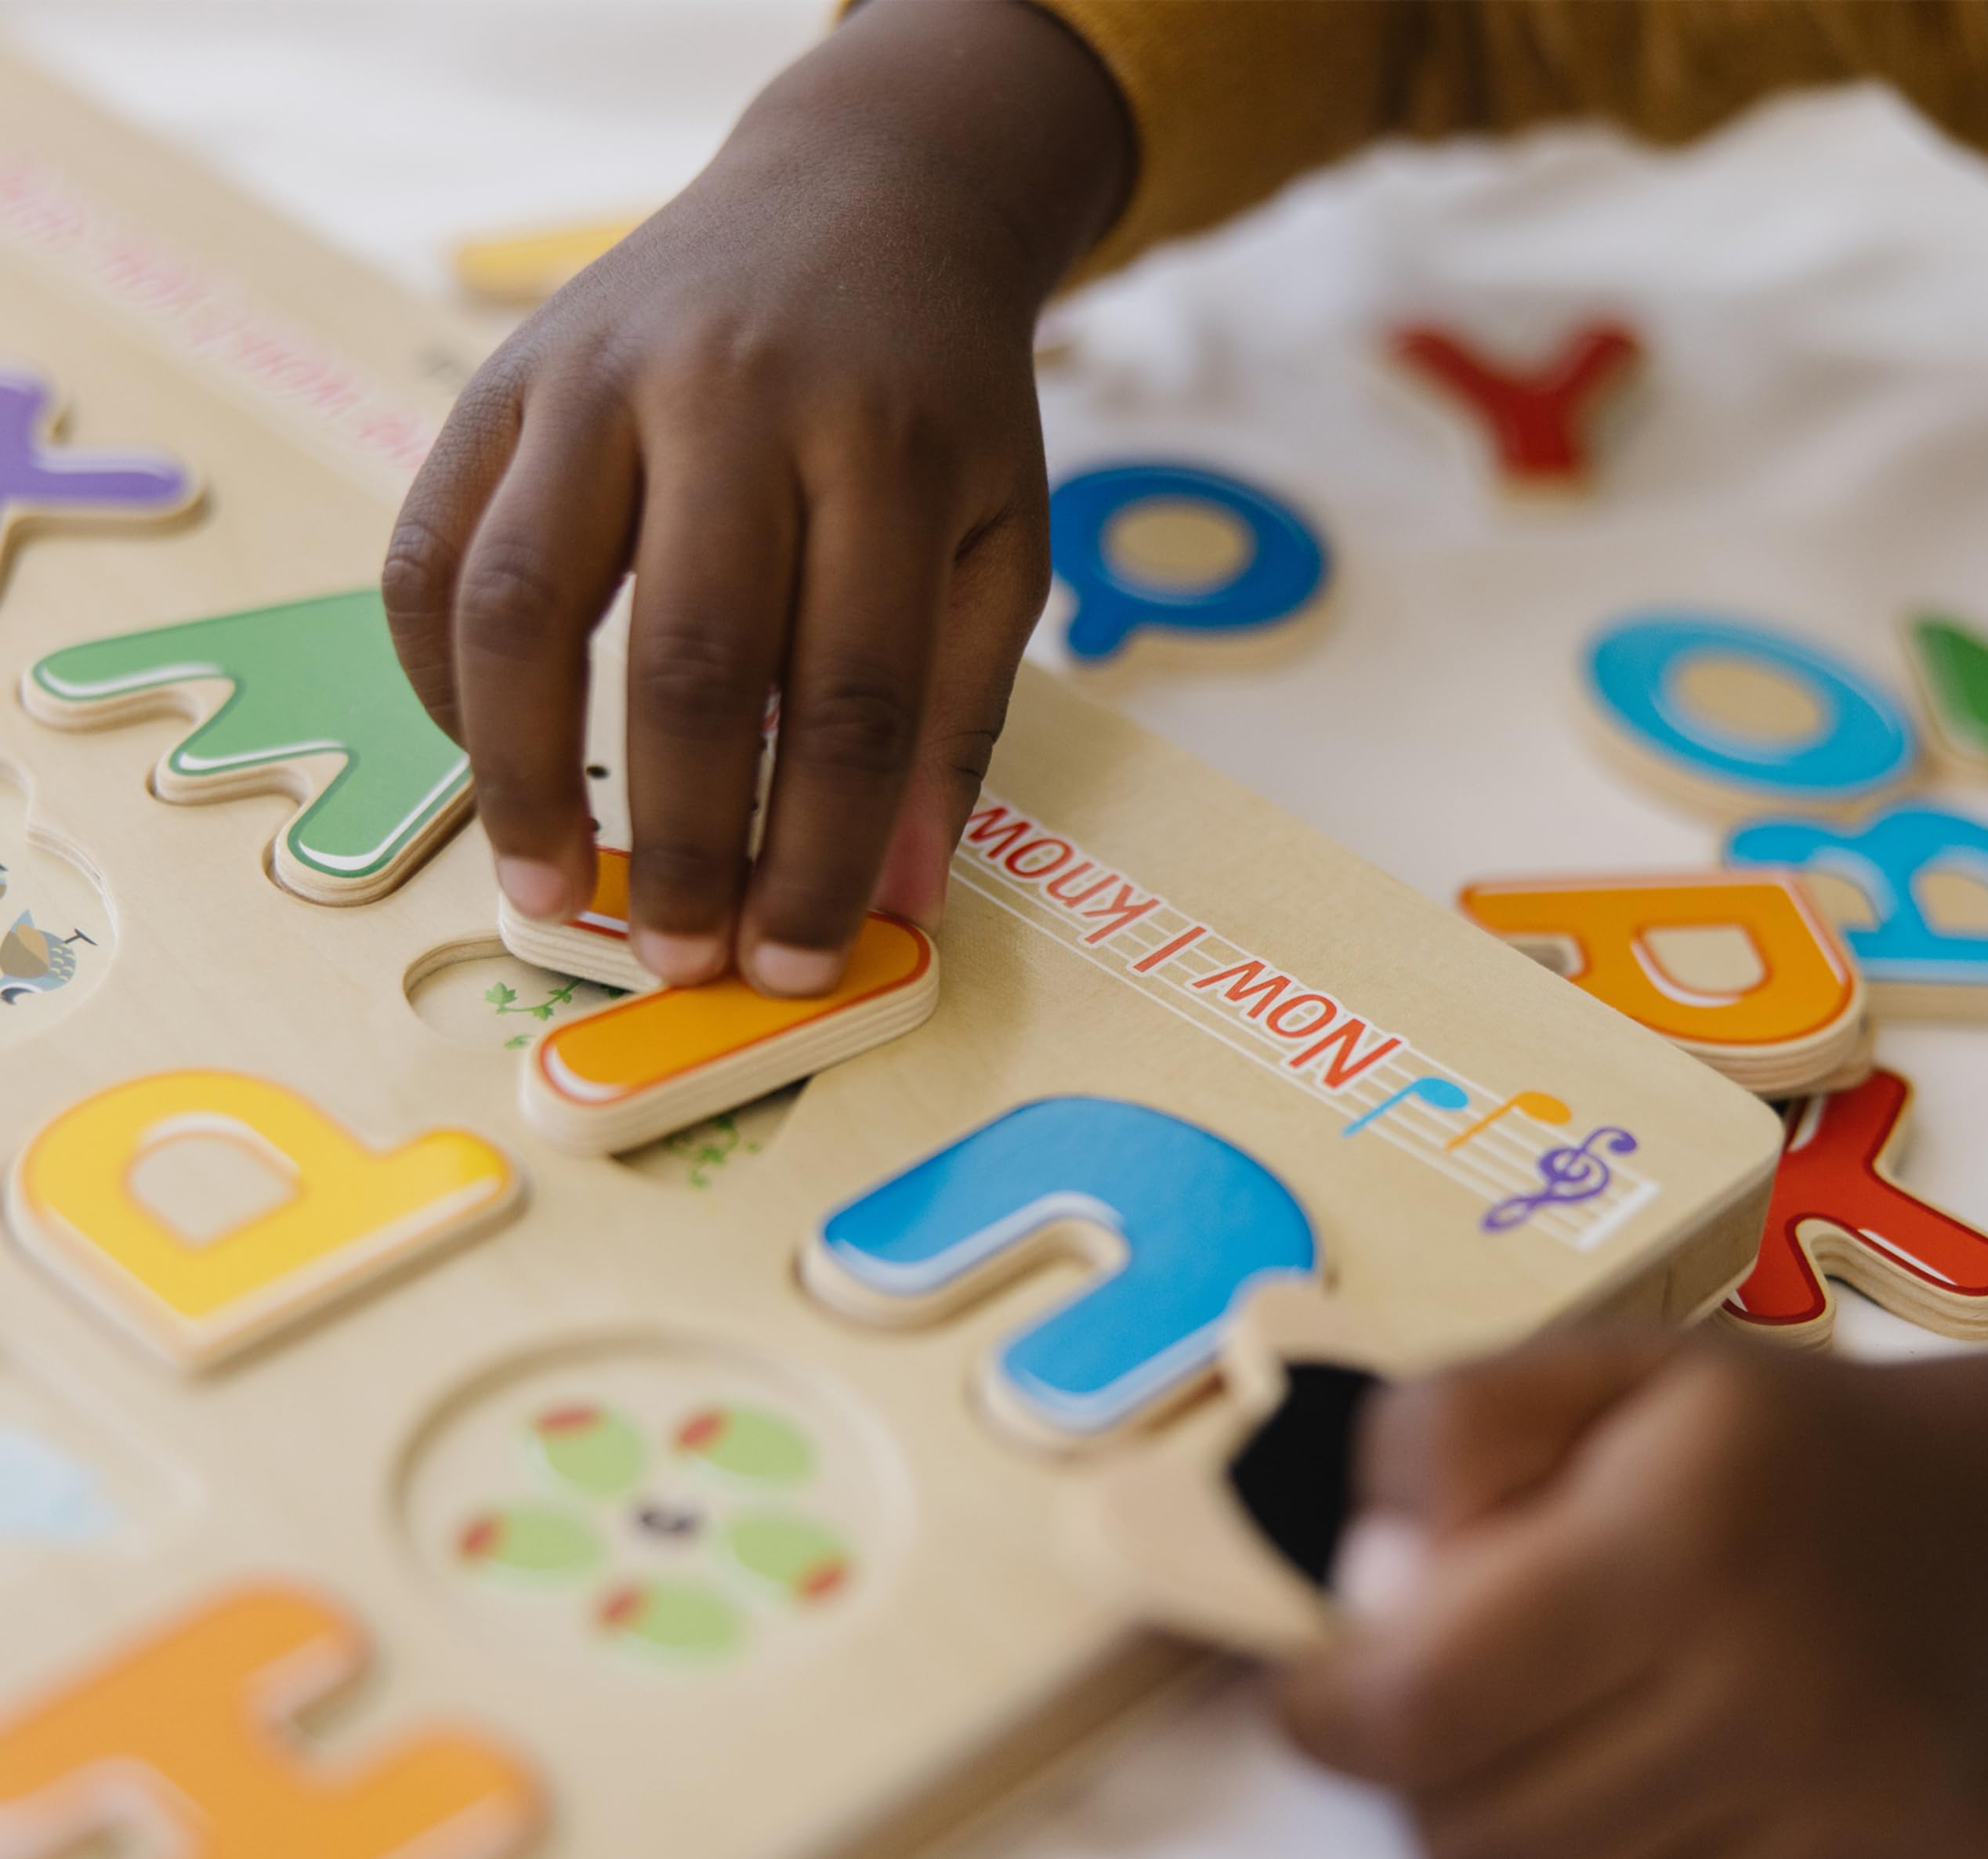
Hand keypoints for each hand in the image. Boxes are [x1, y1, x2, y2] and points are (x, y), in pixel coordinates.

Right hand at [384, 0, 1129, 992]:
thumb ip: (952, 719)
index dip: (820, 853)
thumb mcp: (997, 543)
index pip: (852, 695)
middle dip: (678, 839)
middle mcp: (731, 402)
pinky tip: (488, 760)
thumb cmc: (938, 402)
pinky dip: (439, 676)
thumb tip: (897, 903)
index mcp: (884, 450)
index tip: (796, 964)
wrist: (855, 207)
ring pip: (520, 602)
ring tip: (541, 893)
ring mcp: (594, 379)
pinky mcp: (499, 380)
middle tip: (676, 957)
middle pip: (689, 660)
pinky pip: (431, 548)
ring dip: (520, 776)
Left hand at [1282, 1328, 1987, 1858]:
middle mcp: (1790, 1710)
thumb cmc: (1768, 1457)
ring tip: (1551, 1768)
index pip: (1423, 1703)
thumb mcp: (1602, 1372)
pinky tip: (1630, 1845)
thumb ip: (1447, 1437)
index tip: (1319, 1689)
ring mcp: (1863, 1858)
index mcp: (1687, 1542)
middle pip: (1477, 1843)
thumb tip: (1359, 1585)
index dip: (1327, 1710)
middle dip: (1422, 1783)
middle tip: (1456, 1716)